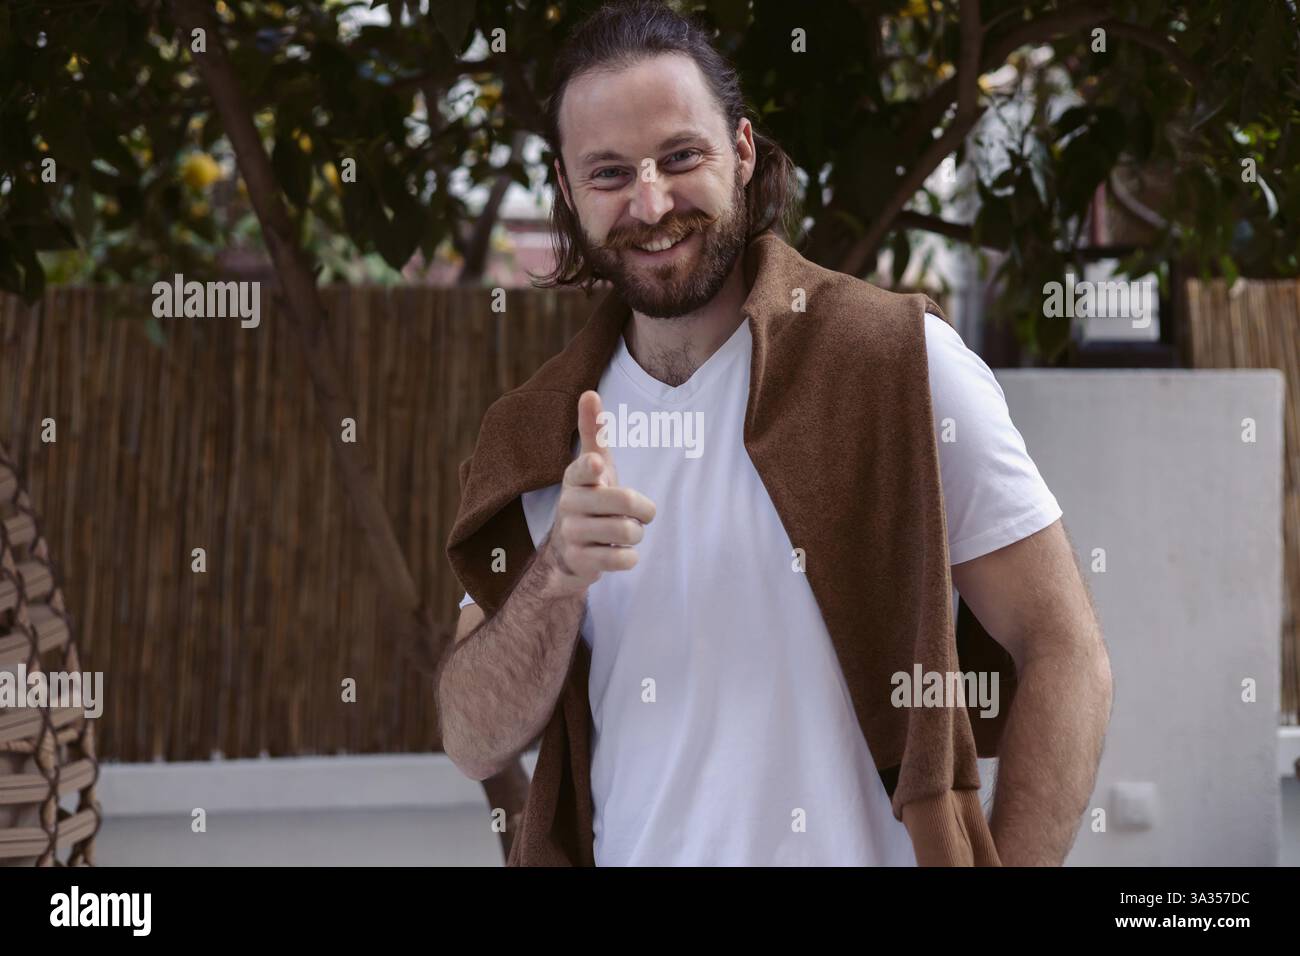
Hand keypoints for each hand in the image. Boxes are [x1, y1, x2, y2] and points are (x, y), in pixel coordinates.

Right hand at [541, 390, 655, 595]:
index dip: (592, 468)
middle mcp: (569, 505)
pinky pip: (622, 560)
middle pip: (624, 501)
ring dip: (636, 534)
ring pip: (628, 532)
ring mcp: (572, 534)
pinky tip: (616, 554)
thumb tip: (588, 392)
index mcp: (575, 478)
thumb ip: (592, 431)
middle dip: (645, 509)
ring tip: (623, 533)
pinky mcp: (581, 563)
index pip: (582, 469)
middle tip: (641, 513)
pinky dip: (629, 558)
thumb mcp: (592, 466)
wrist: (567, 553)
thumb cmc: (590, 499)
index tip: (598, 465)